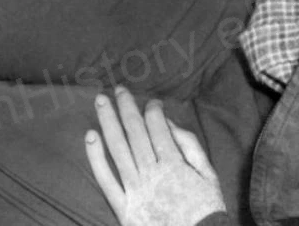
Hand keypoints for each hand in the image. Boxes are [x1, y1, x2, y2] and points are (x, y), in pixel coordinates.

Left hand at [85, 87, 225, 225]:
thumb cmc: (205, 210)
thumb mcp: (209, 176)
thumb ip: (190, 146)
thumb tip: (167, 122)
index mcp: (174, 164)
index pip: (157, 127)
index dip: (153, 109)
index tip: (152, 102)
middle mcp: (152, 173)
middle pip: (134, 132)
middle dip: (126, 107)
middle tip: (118, 89)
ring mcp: (135, 190)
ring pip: (117, 148)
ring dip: (108, 121)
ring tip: (100, 101)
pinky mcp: (123, 207)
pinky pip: (105, 179)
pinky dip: (95, 156)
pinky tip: (90, 135)